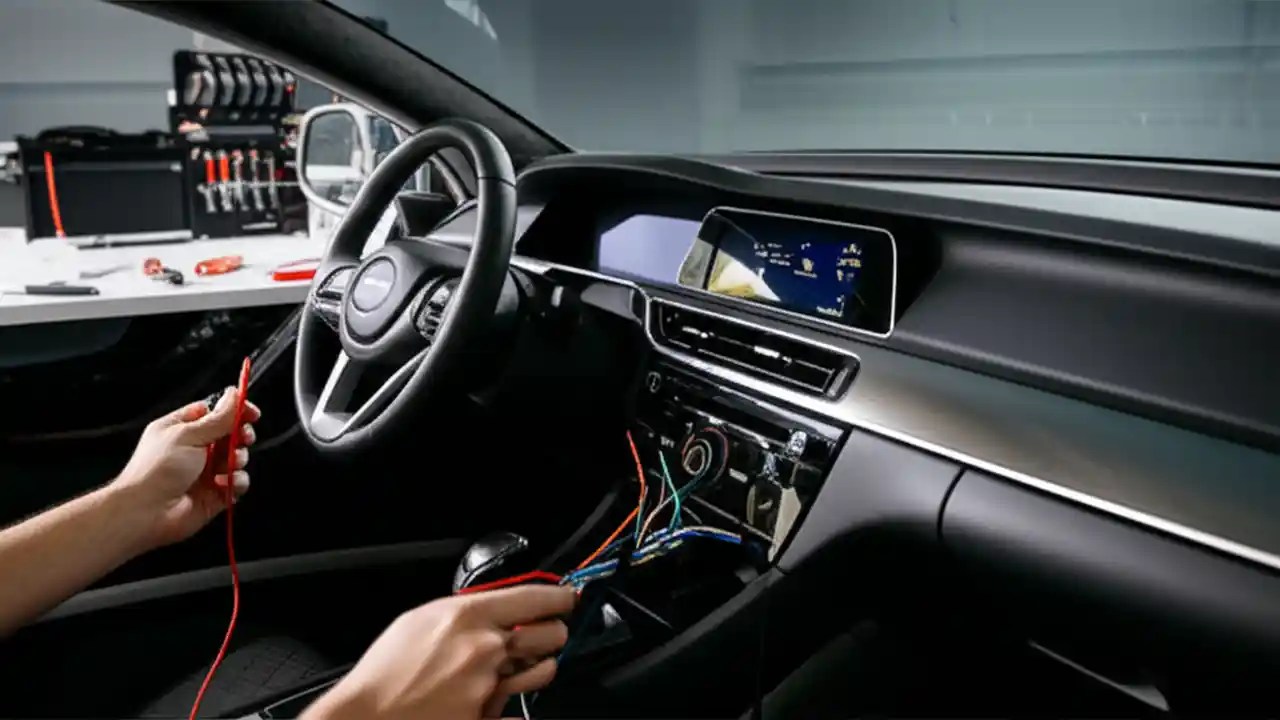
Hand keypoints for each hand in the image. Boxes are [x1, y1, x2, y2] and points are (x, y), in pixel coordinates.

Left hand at [113, 387, 260, 547]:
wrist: (146, 513)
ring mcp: (206, 472)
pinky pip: (238, 482)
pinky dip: (236, 482)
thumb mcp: (189, 435)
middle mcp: (195, 449)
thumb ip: (218, 417)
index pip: (215, 412)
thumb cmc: (157, 470)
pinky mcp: (216, 493)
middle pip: (231, 434)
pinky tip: (223, 484)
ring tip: (227, 466)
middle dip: (241, 436)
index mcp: (182, 428)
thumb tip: (234, 394)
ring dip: (237, 460)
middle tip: (242, 439)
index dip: (235, 411)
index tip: (252, 413)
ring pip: (237, 458)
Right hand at [304, 586, 576, 719]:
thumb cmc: (386, 671)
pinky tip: (496, 695)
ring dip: (539, 666)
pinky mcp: (488, 717)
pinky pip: (520, 707)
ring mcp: (490, 687)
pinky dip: (513, 700)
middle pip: (552, 634)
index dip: (560, 598)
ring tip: (522, 667)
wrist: (365, 719)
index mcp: (468, 616)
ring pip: (544, 670)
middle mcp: (486, 649)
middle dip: (553, 633)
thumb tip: (497, 609)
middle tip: (544, 635)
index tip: (569, 599)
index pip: (536, 599)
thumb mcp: (421, 620)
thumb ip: (464, 612)